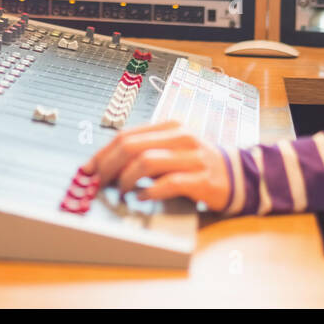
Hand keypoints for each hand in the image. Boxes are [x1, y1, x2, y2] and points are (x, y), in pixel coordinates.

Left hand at [81, 120, 230, 210]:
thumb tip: (105, 165)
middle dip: (108, 166)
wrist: (235, 175)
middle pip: (132, 146)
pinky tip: (141, 197)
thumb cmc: (196, 163)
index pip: (126, 135)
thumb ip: (143, 151)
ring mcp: (191, 157)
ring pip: (147, 162)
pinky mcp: (201, 179)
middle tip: (99, 183)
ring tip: (120, 191)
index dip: (102, 153)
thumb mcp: (170, 149)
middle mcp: (179, 136)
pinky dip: (150, 191)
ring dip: (126, 179)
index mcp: (168, 126)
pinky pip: (169, 183)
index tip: (87, 169)